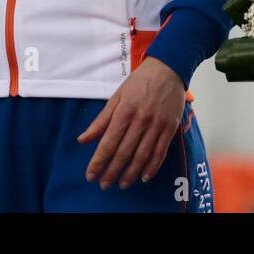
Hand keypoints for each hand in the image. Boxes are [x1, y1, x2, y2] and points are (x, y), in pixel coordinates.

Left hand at [78, 57, 186, 189]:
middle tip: (104, 184)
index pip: (108, 142)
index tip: (90, 174)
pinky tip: (144, 177)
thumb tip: (83, 139)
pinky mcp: (170, 127)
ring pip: (142, 155)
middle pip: (124, 152)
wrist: (168, 69)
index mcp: (124, 111)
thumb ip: (100, 120)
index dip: (99, 161)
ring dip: (131, 173)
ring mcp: (157, 124)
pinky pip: (161, 152)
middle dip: (112, 171)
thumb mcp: (116, 97)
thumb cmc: (139, 82)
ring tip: (122, 184)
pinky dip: (152, 167)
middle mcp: (140, 120)